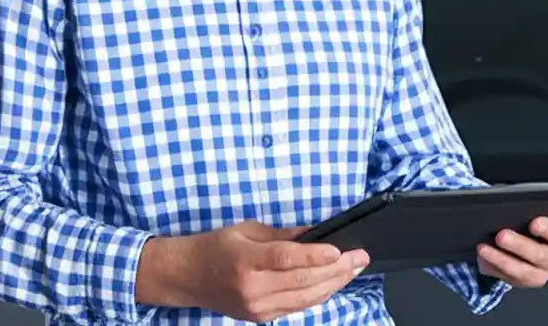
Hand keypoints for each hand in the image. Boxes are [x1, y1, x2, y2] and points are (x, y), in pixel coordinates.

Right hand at [136, 220, 368, 321]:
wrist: (186, 277)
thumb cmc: (214, 247)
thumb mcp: (245, 230)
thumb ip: (282, 235)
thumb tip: (315, 235)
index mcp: (245, 260)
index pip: (286, 259)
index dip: (315, 257)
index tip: (340, 250)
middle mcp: (252, 287)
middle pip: (302, 281)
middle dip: (337, 270)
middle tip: (360, 257)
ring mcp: (257, 307)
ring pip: (305, 298)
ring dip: (334, 284)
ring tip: (354, 269)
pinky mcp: (260, 317)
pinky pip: (296, 307)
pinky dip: (318, 295)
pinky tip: (332, 283)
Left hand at [476, 208, 547, 287]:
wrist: (509, 239)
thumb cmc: (524, 216)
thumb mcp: (529, 204)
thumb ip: (532, 202)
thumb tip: (517, 199)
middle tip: (533, 223)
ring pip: (538, 264)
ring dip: (516, 252)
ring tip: (497, 239)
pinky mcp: (531, 278)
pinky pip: (517, 276)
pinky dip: (499, 264)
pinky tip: (485, 253)